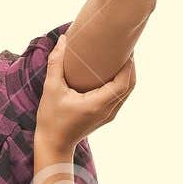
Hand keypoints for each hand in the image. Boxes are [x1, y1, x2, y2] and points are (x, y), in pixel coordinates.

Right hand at [34, 33, 135, 152]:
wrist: (54, 144)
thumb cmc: (51, 118)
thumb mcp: (51, 89)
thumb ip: (56, 63)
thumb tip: (63, 39)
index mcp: (97, 104)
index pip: (123, 83)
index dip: (128, 65)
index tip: (126, 48)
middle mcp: (108, 111)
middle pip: (129, 86)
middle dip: (130, 66)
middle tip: (125, 47)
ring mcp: (109, 115)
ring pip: (126, 92)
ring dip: (127, 74)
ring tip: (121, 56)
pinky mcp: (106, 116)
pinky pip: (120, 96)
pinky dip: (121, 83)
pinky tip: (113, 72)